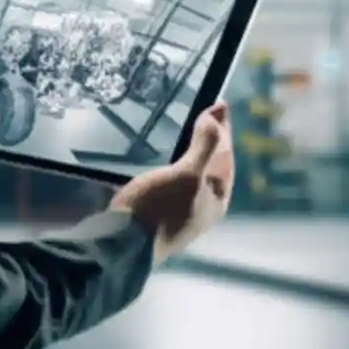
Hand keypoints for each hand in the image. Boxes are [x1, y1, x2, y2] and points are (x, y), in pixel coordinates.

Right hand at [110, 102, 233, 264]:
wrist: (122, 246)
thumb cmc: (159, 208)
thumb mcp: (187, 174)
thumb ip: (204, 145)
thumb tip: (216, 115)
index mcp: (217, 199)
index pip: (226, 156)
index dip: (224, 129)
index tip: (220, 103)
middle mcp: (203, 206)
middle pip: (212, 165)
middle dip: (212, 138)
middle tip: (208, 110)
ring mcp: (182, 210)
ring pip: (194, 172)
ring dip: (194, 149)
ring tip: (191, 129)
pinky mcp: (160, 211)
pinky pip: (177, 179)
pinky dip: (178, 162)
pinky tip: (169, 157)